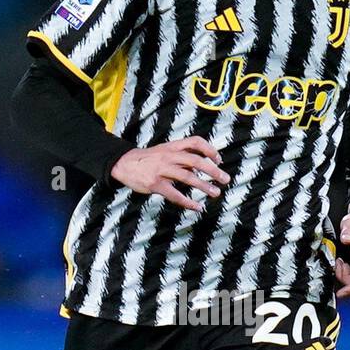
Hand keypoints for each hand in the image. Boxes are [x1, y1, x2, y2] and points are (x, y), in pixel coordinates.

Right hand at [110, 137, 229, 211]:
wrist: (124, 164)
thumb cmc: (148, 159)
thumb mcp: (165, 152)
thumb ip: (183, 157)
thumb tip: (202, 167)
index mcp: (172, 146)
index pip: (195, 142)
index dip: (209, 149)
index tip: (219, 160)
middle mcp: (169, 156)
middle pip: (195, 161)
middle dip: (213, 171)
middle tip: (225, 179)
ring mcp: (162, 170)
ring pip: (187, 177)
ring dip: (204, 186)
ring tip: (215, 193)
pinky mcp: (155, 184)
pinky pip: (175, 195)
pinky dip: (188, 202)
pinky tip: (197, 207)